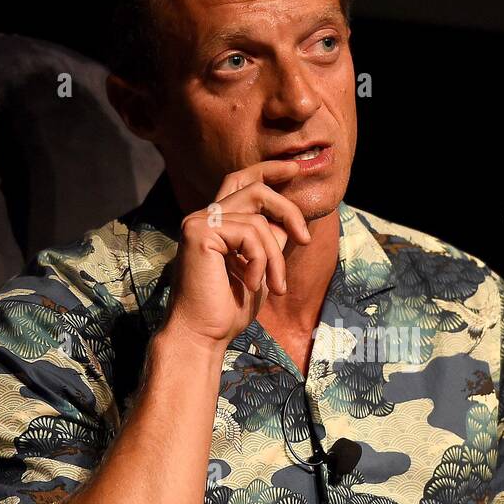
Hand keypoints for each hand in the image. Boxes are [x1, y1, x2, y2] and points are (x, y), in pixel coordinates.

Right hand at [165, 160, 312, 348]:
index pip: (242, 180)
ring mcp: (198, 222)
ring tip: (275, 286)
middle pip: (255, 188)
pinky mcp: (199, 232)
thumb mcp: (261, 267)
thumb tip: (290, 218)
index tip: (294, 168)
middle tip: (305, 239)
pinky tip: (252, 284)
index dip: (268, 170)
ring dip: (276, 257)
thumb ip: (270, 240)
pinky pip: (251, 235)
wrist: (203, 335)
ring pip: (259, 220)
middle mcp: (204, 217)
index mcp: (216, 223)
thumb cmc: (229, 308)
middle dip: (287, 209)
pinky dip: (261, 262)